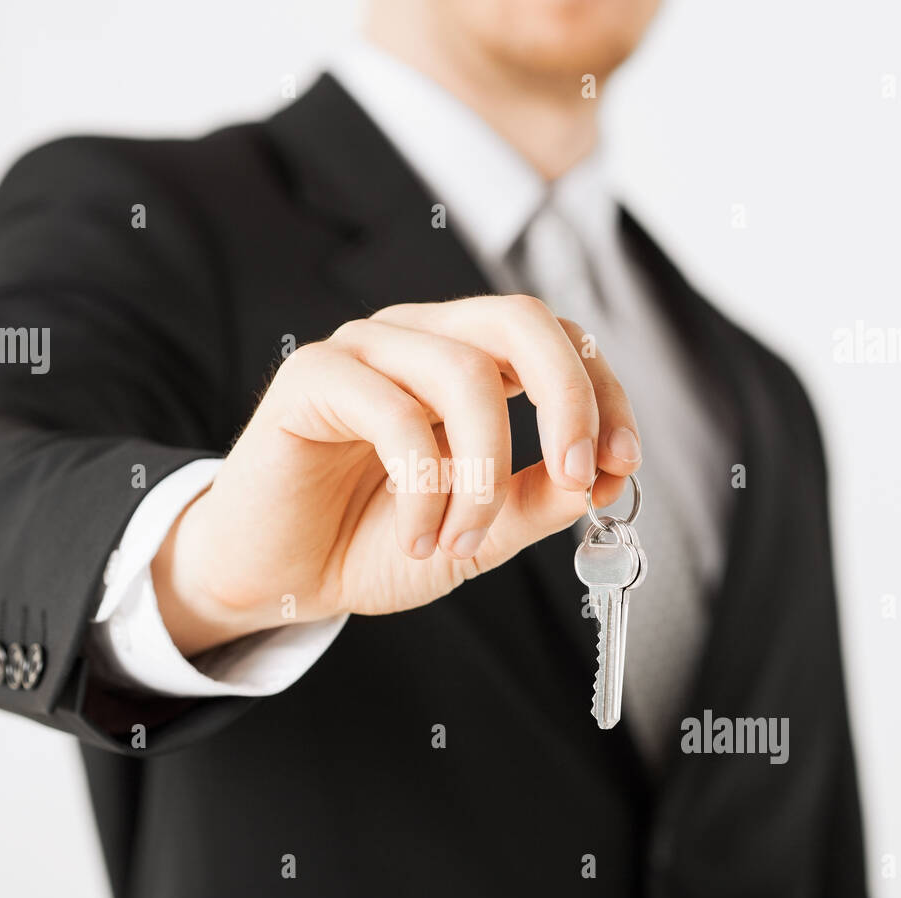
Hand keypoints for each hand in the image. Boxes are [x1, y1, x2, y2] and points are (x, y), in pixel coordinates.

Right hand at [151, 295, 642, 654]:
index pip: (556, 340)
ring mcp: (365, 350)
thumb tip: (609, 474)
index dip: (601, 393)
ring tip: (462, 541)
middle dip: (568, 398)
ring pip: (463, 372)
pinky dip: (425, 490)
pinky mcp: (312, 377)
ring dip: (483, 474)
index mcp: (467, 362)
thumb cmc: (373, 542)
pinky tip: (420, 538)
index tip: (619, 461)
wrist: (280, 575)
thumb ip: (540, 498)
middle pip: (520, 319)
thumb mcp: (481, 531)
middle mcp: (420, 340)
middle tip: (574, 476)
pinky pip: (395, 415)